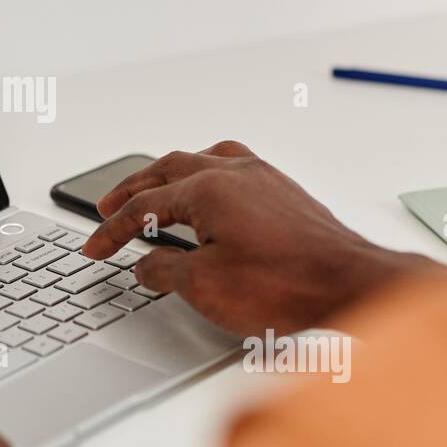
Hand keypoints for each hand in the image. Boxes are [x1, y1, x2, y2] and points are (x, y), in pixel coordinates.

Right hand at [82, 141, 446, 334]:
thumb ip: (164, 269)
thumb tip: (144, 264)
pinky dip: (204, 175)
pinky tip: (208, 193)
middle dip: (131, 191)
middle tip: (106, 209)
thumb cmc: (288, 286)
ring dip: (168, 175)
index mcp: (208, 188)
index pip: (143, 207)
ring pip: (201, 159)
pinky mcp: (283, 191)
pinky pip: (232, 166)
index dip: (111, 231)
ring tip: (150, 191)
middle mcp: (234, 172)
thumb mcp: (205, 287)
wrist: (352, 286)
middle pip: (166, 170)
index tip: (94, 248)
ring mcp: (262, 177)